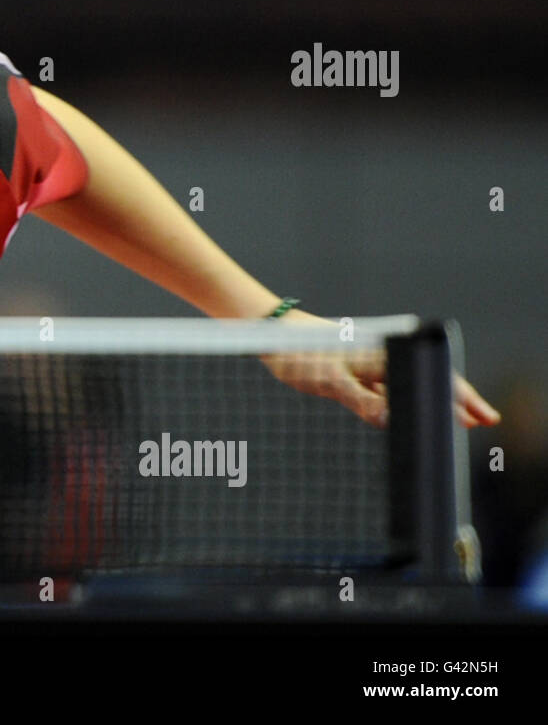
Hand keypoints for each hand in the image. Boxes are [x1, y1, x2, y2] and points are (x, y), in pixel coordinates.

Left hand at [257, 310, 500, 428]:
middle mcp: (379, 357)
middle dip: (456, 400)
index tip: (478, 418)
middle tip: (485, 422)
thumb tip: (389, 418)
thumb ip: (359, 399)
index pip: (429, 377)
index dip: (456, 399)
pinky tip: (410, 413)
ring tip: (457, 419)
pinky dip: (405, 401)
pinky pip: (388, 389)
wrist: (270, 333)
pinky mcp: (352, 371)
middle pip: (427, 380)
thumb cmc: (297, 351)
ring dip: (432, 401)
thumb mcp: (328, 378)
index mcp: (380, 355)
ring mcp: (367, 364)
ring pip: (410, 385)